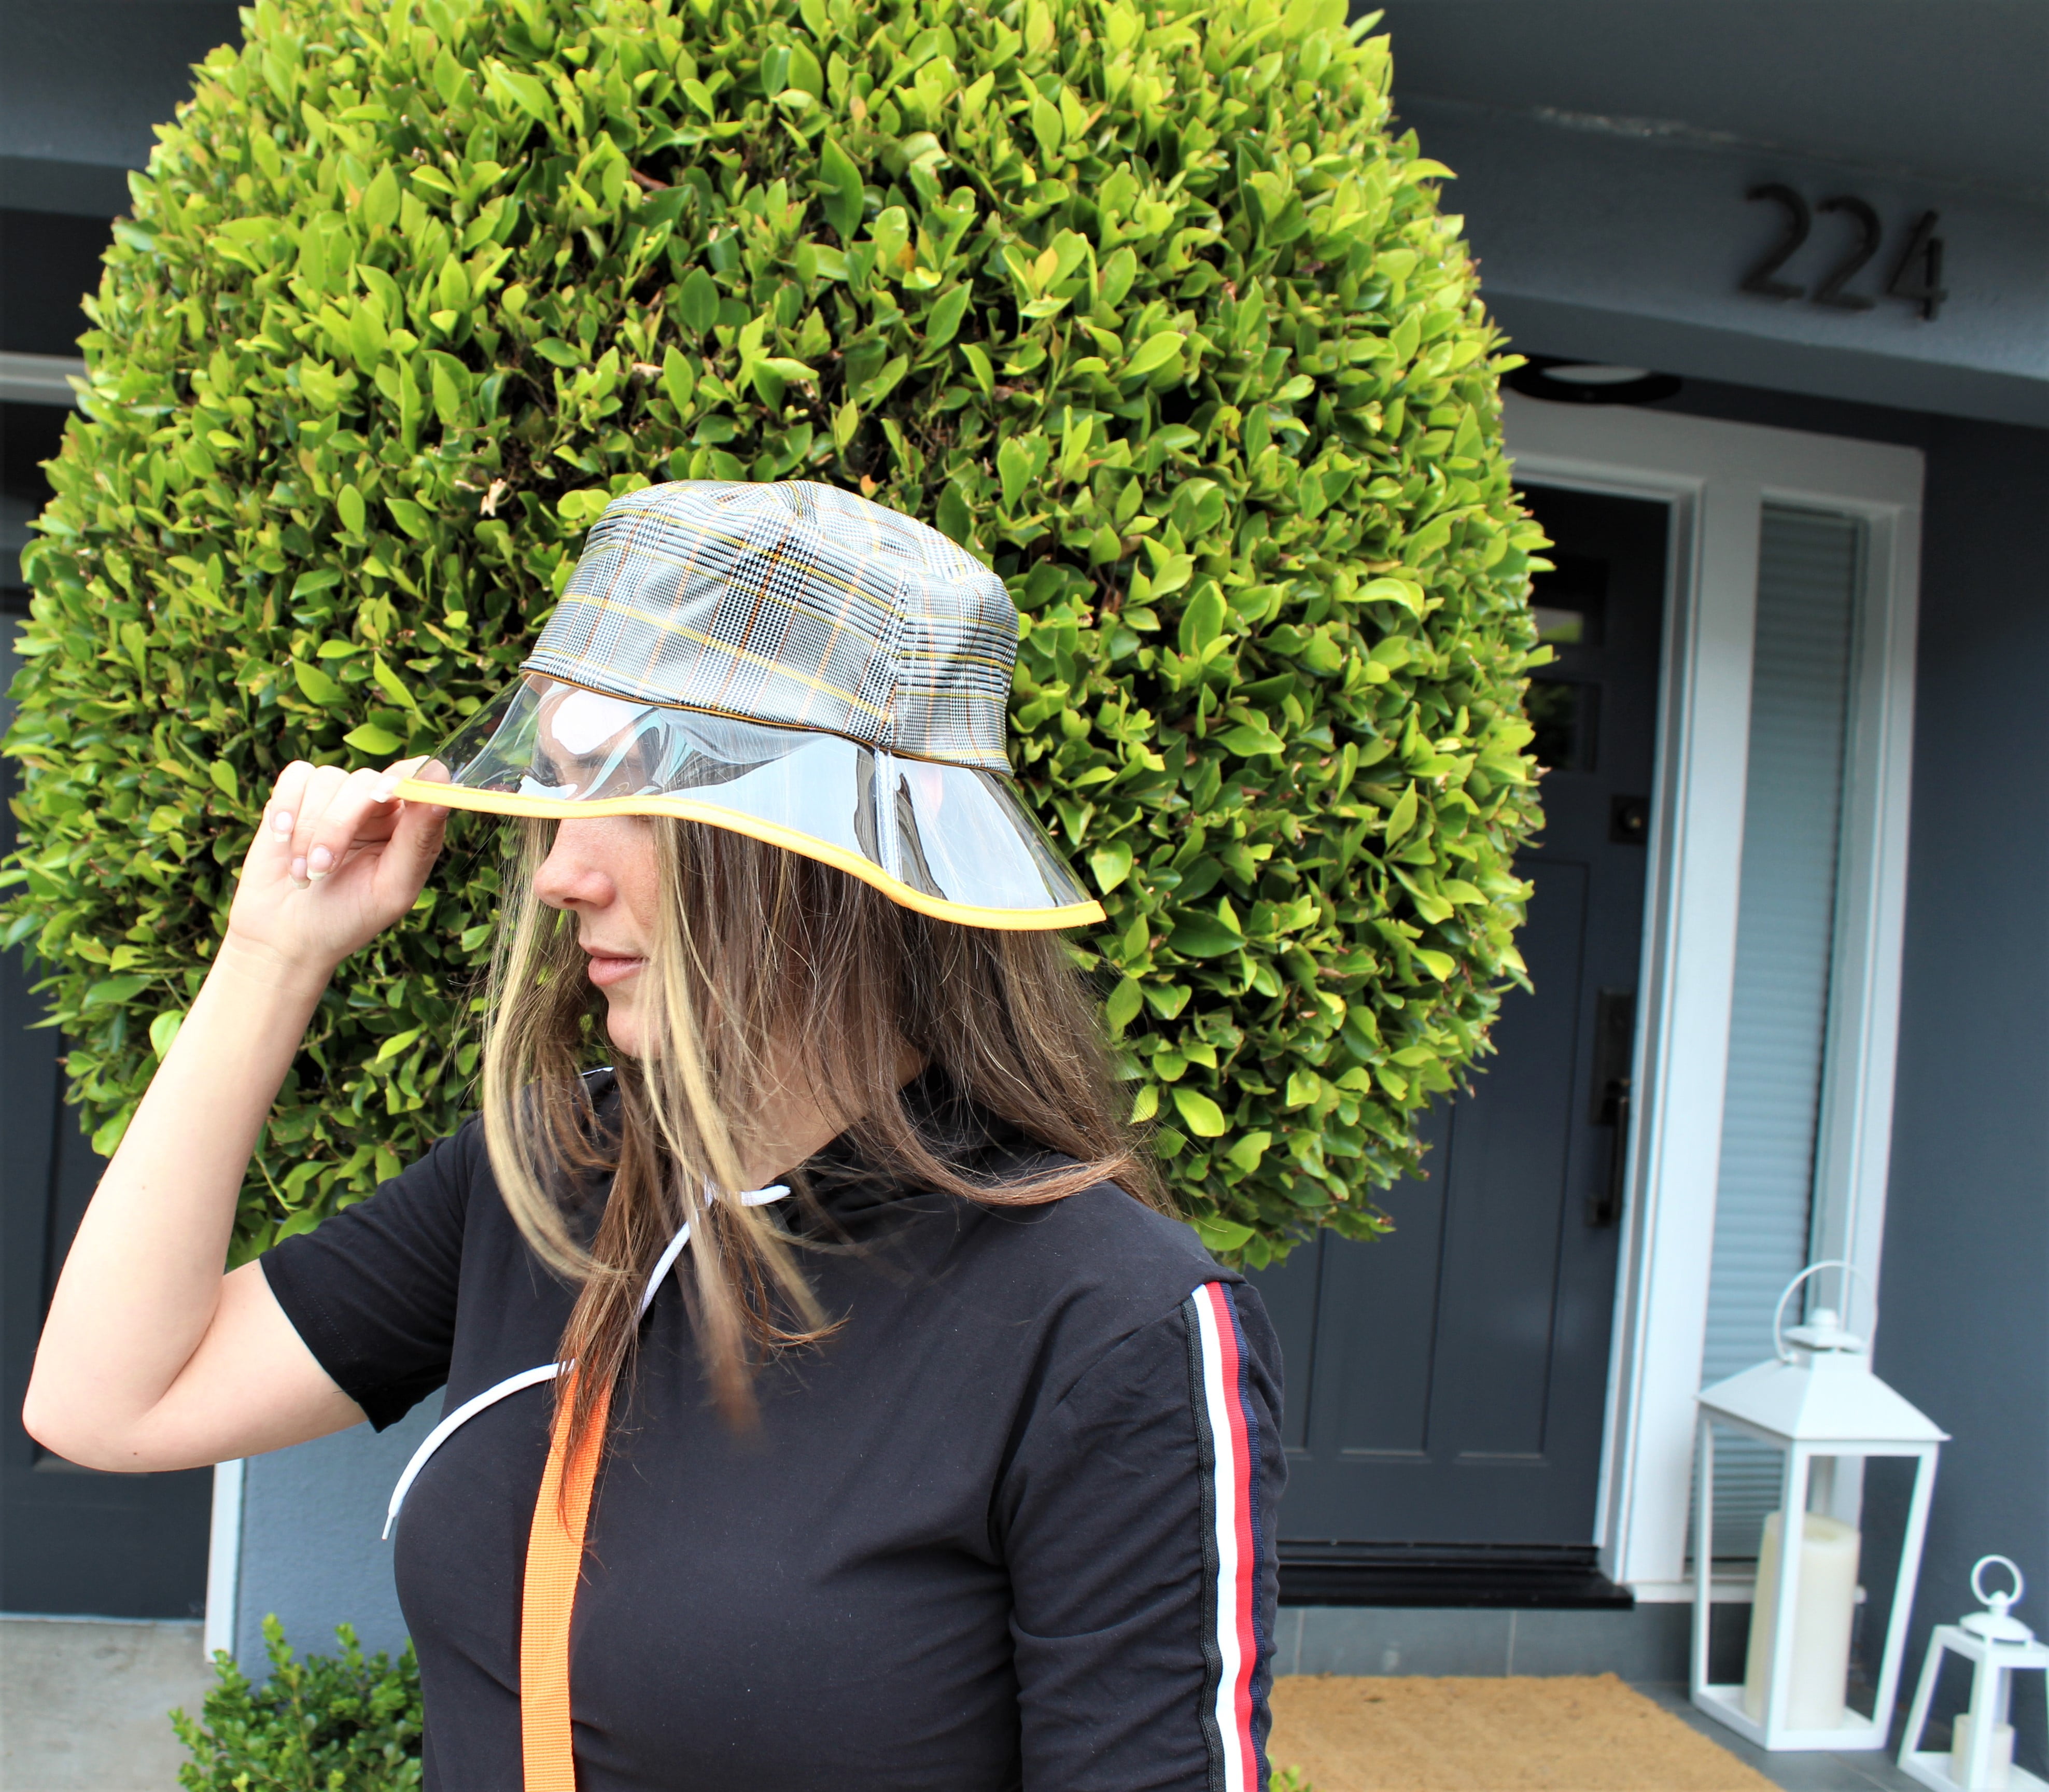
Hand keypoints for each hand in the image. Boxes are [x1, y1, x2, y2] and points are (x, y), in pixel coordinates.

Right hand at [222, 758, 451, 984]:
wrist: (285, 935)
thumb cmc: (348, 918)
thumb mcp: (392, 889)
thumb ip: (419, 839)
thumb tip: (442, 792)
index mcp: (411, 825)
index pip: (422, 778)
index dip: (407, 780)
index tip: (385, 797)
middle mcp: (378, 805)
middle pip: (368, 781)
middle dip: (339, 825)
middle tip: (321, 870)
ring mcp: (337, 797)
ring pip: (328, 780)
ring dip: (308, 830)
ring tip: (303, 873)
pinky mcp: (297, 795)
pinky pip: (297, 775)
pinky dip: (286, 806)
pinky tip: (282, 839)